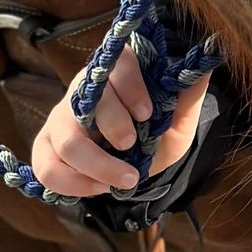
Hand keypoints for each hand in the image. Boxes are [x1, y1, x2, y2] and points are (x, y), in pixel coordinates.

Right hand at [29, 47, 211, 198]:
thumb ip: (187, 97)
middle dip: (113, 127)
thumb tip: (206, 63)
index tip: (148, 113)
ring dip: (95, 165)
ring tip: (124, 180)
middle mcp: (84, 89)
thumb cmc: (155, 135)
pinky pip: (45, 166)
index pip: (116, 64)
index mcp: (117, 72)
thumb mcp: (177, 121)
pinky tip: (98, 188)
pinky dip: (72, 184)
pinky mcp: (46, 146)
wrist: (137, 162)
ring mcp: (61, 117)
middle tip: (133, 148)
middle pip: (86, 103)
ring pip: (64, 140)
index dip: (130, 86)